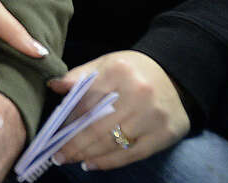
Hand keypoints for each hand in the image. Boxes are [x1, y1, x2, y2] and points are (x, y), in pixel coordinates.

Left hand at [46, 51, 189, 171]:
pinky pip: (131, 154)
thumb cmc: (132, 72)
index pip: (86, 101)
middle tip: (58, 155)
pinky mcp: (165, 134)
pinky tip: (92, 164)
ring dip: (87, 155)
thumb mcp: (106, 64)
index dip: (67, 121)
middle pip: (97, 125)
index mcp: (119, 71)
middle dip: (74, 144)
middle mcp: (139, 93)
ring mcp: (153, 116)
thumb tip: (53, 86)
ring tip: (71, 159)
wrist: (173, 76)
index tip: (53, 135)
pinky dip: (109, 162)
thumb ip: (80, 75)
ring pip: (112, 142)